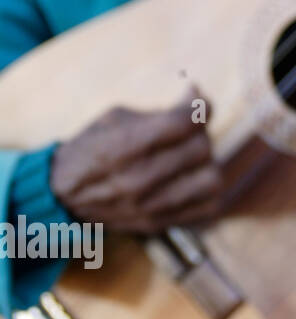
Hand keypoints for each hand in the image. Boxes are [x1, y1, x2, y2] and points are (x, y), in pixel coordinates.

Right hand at [50, 87, 230, 232]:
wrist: (61, 196)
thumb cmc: (91, 148)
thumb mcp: (115, 118)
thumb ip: (160, 110)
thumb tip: (196, 96)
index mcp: (124, 146)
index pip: (183, 122)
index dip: (199, 105)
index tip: (196, 100)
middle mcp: (139, 178)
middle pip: (200, 148)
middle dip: (198, 132)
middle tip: (186, 129)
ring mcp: (151, 205)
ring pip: (211, 179)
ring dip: (206, 163)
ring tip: (190, 156)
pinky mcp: (159, 223)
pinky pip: (208, 206)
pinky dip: (207, 189)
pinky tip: (193, 177)